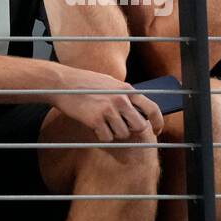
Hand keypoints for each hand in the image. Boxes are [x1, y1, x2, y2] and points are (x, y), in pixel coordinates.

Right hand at [50, 70, 165, 142]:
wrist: (63, 83)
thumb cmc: (85, 83)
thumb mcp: (110, 83)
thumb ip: (124, 95)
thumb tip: (137, 109)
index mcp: (127, 90)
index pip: (152, 108)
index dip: (158, 122)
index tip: (157, 130)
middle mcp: (121, 100)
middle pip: (139, 126)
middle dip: (132, 130)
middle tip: (120, 126)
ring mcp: (109, 110)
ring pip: (122, 134)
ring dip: (114, 133)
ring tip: (103, 122)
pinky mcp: (96, 120)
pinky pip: (106, 137)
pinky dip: (101, 136)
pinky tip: (94, 126)